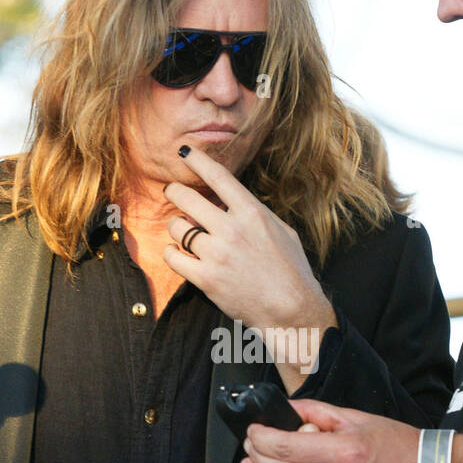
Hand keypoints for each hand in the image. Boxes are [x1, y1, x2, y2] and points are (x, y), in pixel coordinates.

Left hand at [162, 148, 335, 370]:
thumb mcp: (281, 230)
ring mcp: (217, 254)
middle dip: (174, 191)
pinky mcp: (205, 278)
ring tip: (182, 230)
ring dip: (175, 225)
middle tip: (172, 192)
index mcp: (252, 213)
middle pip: (186, 197)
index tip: (184, 152)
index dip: (197, 159)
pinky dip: (171, 252)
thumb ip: (255, 213)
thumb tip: (232, 201)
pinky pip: (172, 257)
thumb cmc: (291, 271)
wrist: (292, 310)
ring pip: (177, 226)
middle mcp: (231, 229)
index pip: (217, 176)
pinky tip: (177, 253)